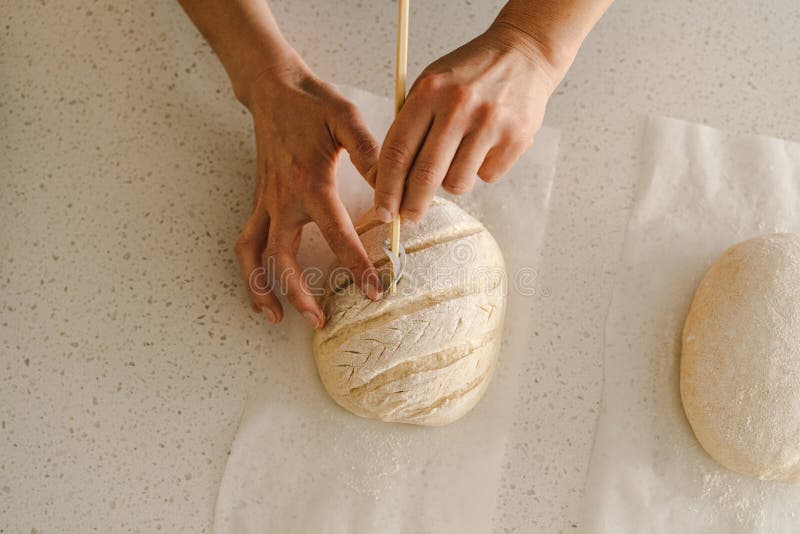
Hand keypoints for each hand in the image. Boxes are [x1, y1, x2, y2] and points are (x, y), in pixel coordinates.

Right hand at [234, 63, 382, 328]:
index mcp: (309, 183)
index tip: (374, 290)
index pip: (335, 235)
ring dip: (263, 290)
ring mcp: (266, 203)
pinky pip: (247, 243)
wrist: (273, 90)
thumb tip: (391, 192)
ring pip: (256, 257)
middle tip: (322, 321)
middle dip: (301, 294)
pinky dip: (250, 270)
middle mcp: (283, 200)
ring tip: (277, 319)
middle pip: (285, 259)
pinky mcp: (259, 203)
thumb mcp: (345, 120)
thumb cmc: (311, 104)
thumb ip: (369, 155)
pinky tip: (262, 288)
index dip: (355, 266)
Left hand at [372, 23, 561, 224]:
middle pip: (425, 175)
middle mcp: (458, 107)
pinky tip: (486, 147)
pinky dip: (481, 171)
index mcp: (429, 92)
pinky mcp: (515, 138)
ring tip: (458, 161)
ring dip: (451, 183)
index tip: (383, 209)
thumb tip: (390, 179)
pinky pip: (487, 177)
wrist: (523, 54)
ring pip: (457, 183)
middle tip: (408, 219)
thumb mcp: (431, 84)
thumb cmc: (469, 74)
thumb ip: (410, 124)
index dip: (386, 188)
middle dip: (412, 205)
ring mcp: (489, 123)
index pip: (397, 152)